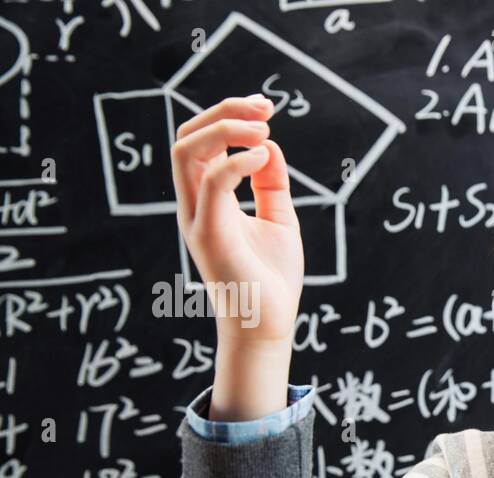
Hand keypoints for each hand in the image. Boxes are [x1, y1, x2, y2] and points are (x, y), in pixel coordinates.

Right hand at [171, 94, 303, 345]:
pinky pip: (212, 182)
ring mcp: (198, 218)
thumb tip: (268, 145)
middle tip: (265, 107)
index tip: (266, 108)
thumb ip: (272, 184)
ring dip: (223, 128)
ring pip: (186, 152)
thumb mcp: (278, 220)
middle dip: (223, 110)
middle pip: (186, 137)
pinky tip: (264, 155)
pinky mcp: (209, 234)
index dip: (230, 115)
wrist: (267, 325)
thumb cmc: (271, 279)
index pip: (202, 142)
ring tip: (262, 128)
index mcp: (208, 199)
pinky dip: (236, 161)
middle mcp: (195, 204)